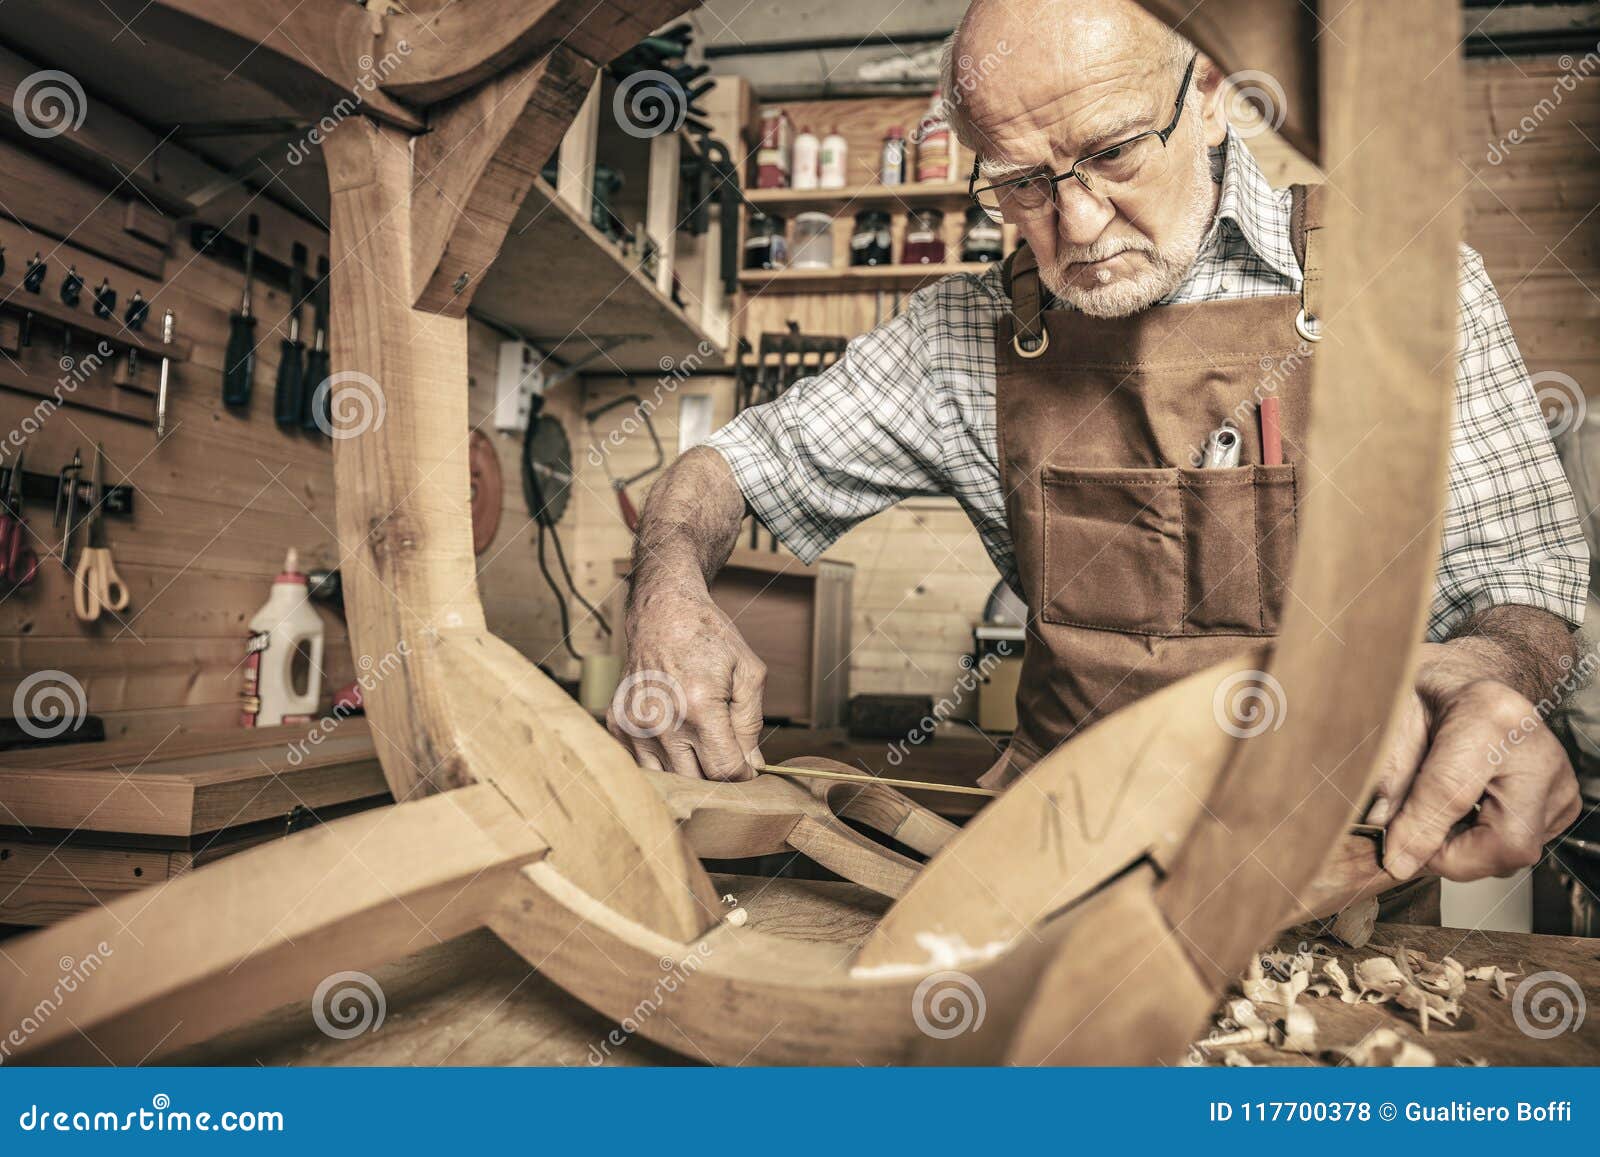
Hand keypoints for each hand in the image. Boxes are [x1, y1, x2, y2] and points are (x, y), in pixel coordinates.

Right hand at [607, 579, 765, 780]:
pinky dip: (662, 757)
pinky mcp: (618, 724)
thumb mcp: (748, 673)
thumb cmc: (709, 638)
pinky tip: (673, 733)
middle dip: (716, 773)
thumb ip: (751, 724)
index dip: (742, 774)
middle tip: (725, 750)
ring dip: (688, 769)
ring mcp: (635, 726)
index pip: (725, 771)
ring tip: (699, 743)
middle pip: (696, 781)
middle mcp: (662, 722)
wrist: (663, 614)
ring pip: (668, 779)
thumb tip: (752, 765)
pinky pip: (643, 763)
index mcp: (698, 708)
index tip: (746, 766)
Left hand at [1370, 643, 1580, 881]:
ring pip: (1514, 853)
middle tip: (1411, 841)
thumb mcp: (1393, 714)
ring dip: (1464, 851)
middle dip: (1451, 857)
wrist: (1473, 682)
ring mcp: (1560, 779)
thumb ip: (1388, 766)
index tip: (1394, 860)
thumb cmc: (1429, 694)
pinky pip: (1522, 846)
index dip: (1419, 833)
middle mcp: (1538, 750)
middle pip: (1505, 840)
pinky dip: (1483, 844)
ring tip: (1435, 817)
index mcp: (1490, 715)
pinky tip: (1464, 814)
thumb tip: (1381, 824)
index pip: (1453, 791)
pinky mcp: (1564, 802)